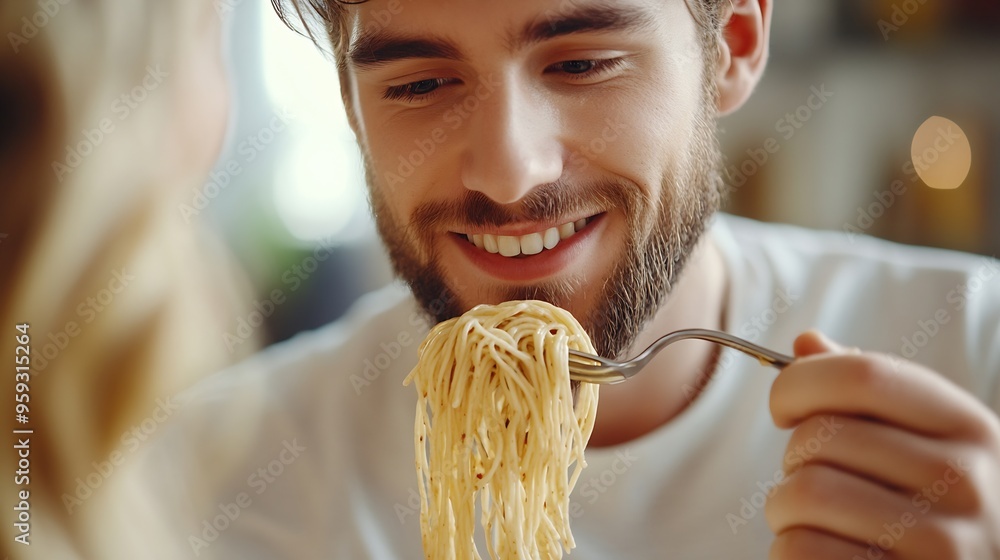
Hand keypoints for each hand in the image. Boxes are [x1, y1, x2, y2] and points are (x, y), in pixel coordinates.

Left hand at [765, 330, 999, 559]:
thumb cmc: (930, 507)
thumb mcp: (922, 441)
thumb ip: (868, 392)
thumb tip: (806, 344)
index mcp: (968, 426)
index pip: (861, 375)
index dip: (798, 383)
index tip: (783, 408)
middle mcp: (965, 481)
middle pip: (820, 436)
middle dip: (793, 458)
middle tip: (813, 479)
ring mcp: (942, 543)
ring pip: (803, 494)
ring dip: (784, 508)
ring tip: (815, 521)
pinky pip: (801, 550)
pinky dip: (789, 551)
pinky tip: (828, 554)